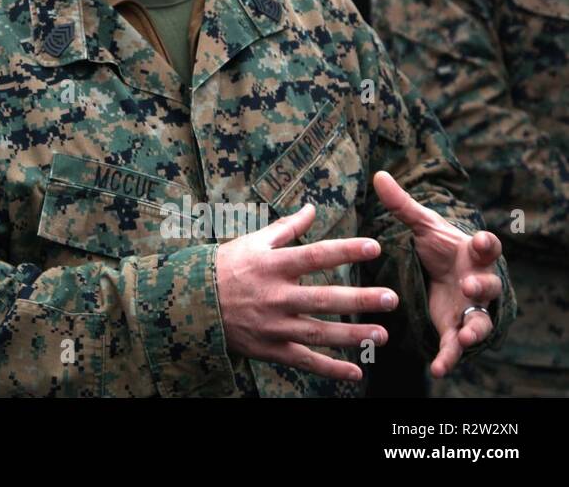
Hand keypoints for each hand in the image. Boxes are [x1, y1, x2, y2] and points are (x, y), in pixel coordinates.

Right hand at [216, 203, 394, 381]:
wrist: (191, 302)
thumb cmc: (225, 267)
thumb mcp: (252, 242)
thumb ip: (286, 229)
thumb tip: (312, 208)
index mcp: (271, 265)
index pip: (314, 256)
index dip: (345, 251)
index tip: (374, 246)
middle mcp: (274, 296)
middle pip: (323, 298)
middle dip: (359, 299)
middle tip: (391, 298)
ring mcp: (273, 325)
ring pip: (318, 332)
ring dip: (352, 335)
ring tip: (383, 334)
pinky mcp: (269, 349)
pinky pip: (303, 361)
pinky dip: (329, 369)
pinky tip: (356, 372)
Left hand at [372, 171, 503, 376]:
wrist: (446, 275)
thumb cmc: (440, 248)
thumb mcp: (422, 227)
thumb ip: (402, 206)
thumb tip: (378, 175)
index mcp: (473, 253)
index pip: (487, 245)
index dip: (487, 243)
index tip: (482, 240)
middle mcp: (479, 281)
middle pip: (489, 285)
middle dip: (482, 286)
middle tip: (470, 285)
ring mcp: (471, 308)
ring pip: (480, 321)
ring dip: (474, 329)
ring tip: (464, 337)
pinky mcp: (456, 328)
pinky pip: (456, 346)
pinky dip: (449, 358)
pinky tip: (437, 369)